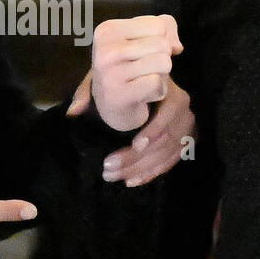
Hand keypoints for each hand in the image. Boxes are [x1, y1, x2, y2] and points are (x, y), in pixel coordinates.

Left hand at [69, 70, 194, 186]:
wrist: (149, 78)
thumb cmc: (126, 78)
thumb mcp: (107, 78)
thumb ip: (88, 92)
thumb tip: (73, 112)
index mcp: (167, 91)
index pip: (167, 114)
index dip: (153, 131)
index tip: (135, 145)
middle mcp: (182, 110)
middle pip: (164, 140)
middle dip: (136, 158)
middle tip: (109, 168)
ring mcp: (187, 127)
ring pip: (166, 155)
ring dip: (139, 169)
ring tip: (114, 176)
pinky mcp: (186, 141)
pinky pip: (171, 161)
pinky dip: (152, 173)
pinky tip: (132, 180)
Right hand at [89, 15, 182, 131]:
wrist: (112, 104)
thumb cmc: (130, 65)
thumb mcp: (143, 37)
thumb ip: (165, 27)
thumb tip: (176, 46)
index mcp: (108, 31)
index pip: (158, 25)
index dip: (159, 39)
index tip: (141, 52)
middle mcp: (105, 50)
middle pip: (162, 44)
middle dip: (161, 58)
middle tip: (143, 69)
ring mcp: (110, 74)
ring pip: (163, 63)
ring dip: (161, 75)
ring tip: (144, 80)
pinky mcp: (120, 96)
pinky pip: (157, 83)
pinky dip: (158, 91)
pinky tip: (144, 94)